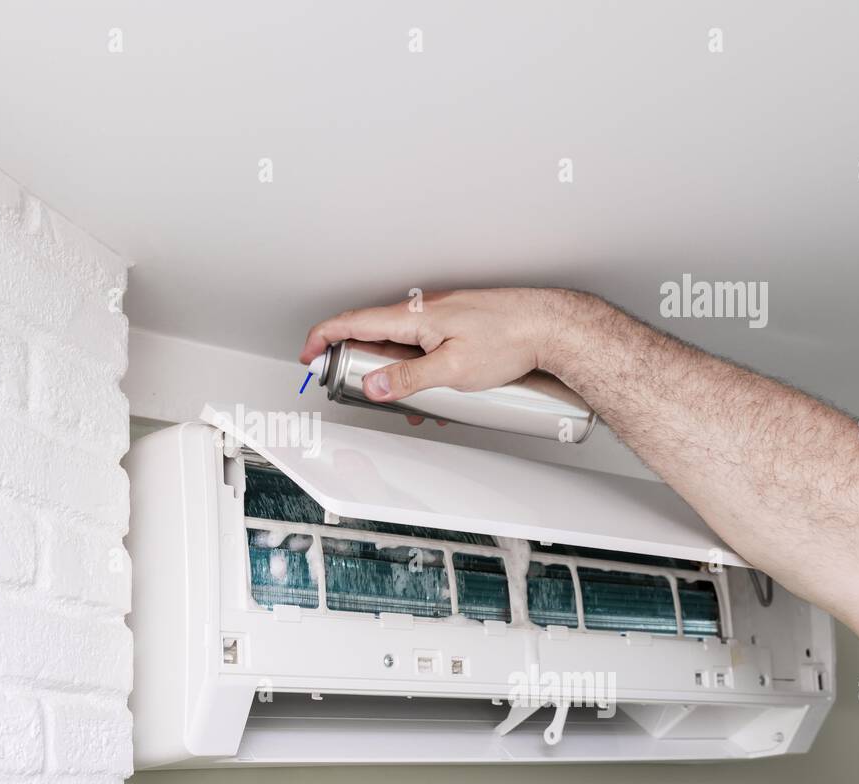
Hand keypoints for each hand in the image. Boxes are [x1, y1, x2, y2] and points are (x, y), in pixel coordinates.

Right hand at [300, 289, 572, 407]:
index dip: (323, 338)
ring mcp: (440, 315)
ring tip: (406, 399)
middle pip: (372, 333)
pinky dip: (415, 365)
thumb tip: (371, 386)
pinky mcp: (456, 323)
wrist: (551, 325)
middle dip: (358, 363)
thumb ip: (408, 379)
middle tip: (355, 389)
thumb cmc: (510, 338)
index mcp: (414, 316)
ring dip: (392, 370)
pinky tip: (434, 388)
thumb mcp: (453, 369)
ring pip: (399, 342)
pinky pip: (422, 344)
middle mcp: (424, 310)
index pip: (353, 321)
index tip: (308, 354)